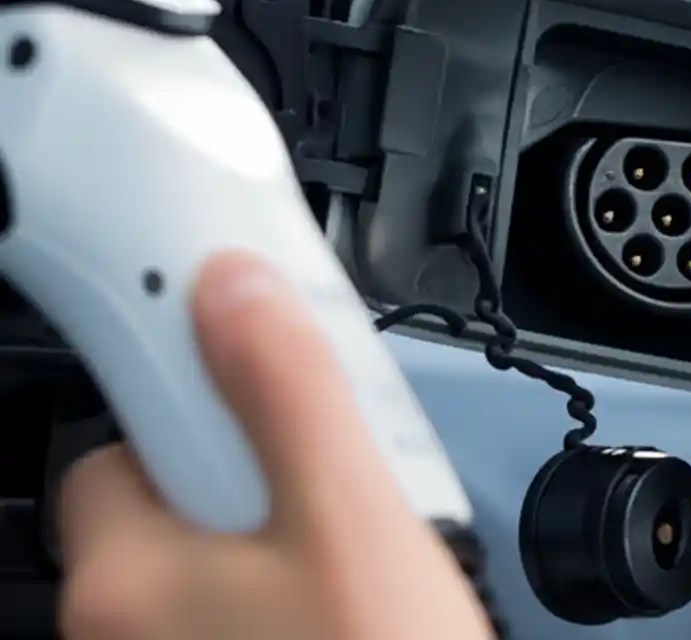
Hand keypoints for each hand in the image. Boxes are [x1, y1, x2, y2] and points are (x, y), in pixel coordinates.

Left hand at [57, 252, 492, 639]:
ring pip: (222, 544)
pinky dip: (294, 572)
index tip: (249, 361)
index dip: (191, 389)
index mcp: (129, 580)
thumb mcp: (354, 520)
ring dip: (287, 516)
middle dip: (257, 463)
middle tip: (342, 472)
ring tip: (369, 534)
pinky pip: (247, 595)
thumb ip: (289, 394)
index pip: (116, 433)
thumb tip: (232, 291)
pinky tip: (360, 583)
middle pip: (177, 489)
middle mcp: (128, 631)